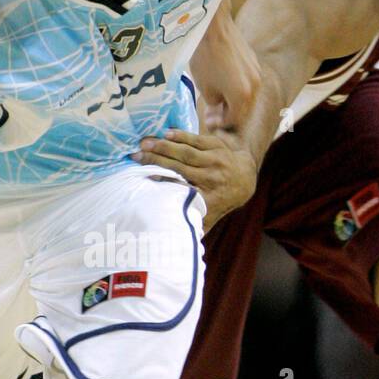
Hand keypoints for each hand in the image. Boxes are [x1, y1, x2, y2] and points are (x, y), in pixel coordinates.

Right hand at [133, 129, 256, 231]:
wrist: (243, 178)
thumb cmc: (218, 201)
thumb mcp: (209, 216)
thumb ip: (195, 227)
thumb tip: (176, 243)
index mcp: (208, 197)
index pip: (184, 190)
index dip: (166, 184)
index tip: (148, 180)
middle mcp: (212, 178)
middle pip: (180, 167)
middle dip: (156, 160)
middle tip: (135, 155)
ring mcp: (216, 160)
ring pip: (187, 152)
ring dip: (164, 147)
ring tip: (145, 143)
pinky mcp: (217, 146)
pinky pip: (196, 140)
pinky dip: (181, 136)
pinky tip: (166, 134)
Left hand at [189, 1, 262, 129]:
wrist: (214, 27)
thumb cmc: (206, 58)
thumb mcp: (204, 88)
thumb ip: (214, 104)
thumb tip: (218, 106)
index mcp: (242, 96)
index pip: (233, 119)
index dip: (220, 123)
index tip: (209, 122)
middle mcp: (254, 86)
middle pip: (243, 109)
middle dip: (227, 114)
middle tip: (213, 115)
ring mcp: (256, 72)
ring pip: (246, 95)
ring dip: (233, 101)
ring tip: (217, 99)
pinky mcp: (253, 61)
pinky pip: (247, 81)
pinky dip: (237, 87)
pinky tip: (224, 84)